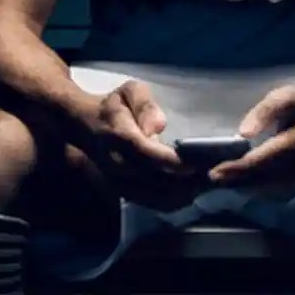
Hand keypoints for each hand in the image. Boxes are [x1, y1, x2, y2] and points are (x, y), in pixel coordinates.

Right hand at [79, 81, 206, 210]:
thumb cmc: (113, 105)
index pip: (144, 152)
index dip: (170, 161)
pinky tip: (192, 191)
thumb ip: (144, 104)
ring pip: (153, 197)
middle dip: (183, 181)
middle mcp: (116, 163)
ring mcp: (118, 182)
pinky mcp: (123, 193)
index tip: (195, 164)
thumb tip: (157, 127)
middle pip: (152, 180)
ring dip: (182, 193)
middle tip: (211, 174)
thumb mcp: (128, 91)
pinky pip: (151, 203)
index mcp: (117, 135)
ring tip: (206, 183)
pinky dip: (174, 201)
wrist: (83, 126)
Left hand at [208, 86, 294, 195]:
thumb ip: (266, 111)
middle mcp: (294, 166)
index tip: (213, 172)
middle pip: (256, 179)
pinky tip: (235, 182)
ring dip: (238, 186)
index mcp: (292, 144)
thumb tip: (243, 132)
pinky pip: (269, 189)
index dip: (235, 169)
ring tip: (216, 182)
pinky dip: (250, 186)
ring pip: (261, 188)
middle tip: (205, 180)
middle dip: (230, 181)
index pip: (258, 162)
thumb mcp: (290, 97)